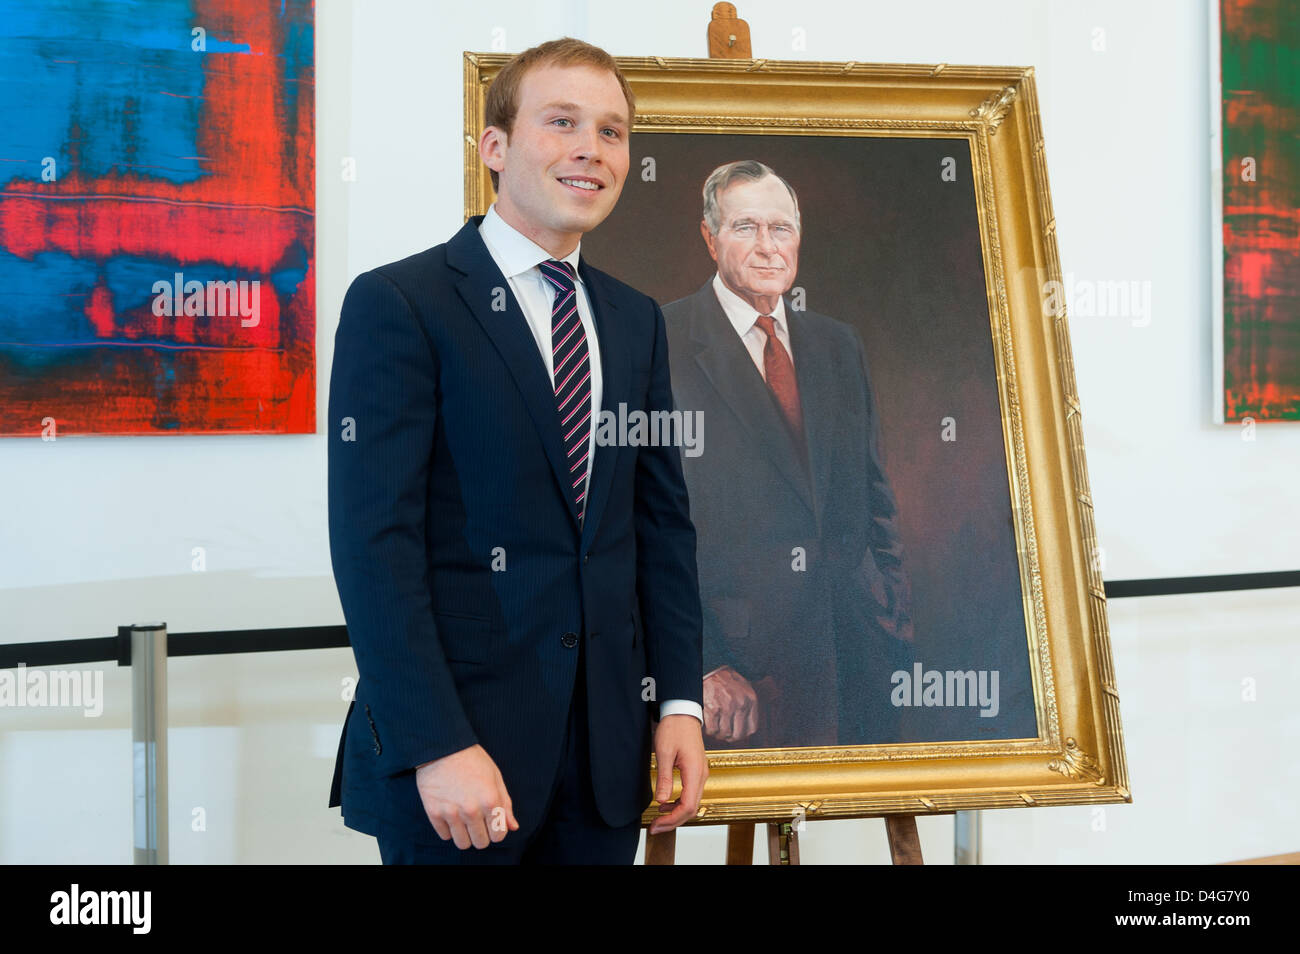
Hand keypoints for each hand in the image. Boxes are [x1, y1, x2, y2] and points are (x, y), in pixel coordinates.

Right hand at [414, 744, 518, 848]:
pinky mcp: (434, 813)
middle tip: (477, 823)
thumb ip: (505, 804)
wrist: (442, 748)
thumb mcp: (495, 777)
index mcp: (490, 801)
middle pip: (481, 843)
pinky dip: (448, 830)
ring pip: (462, 844)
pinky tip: (451, 816)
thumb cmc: (472, 760)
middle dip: (482, 835)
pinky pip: (444, 836)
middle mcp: (471, 810)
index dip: (497, 832)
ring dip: (465, 836)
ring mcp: (451, 813)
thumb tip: (512, 827)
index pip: (499, 836)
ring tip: (464, 822)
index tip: (491, 824)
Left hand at [649, 714, 708, 833]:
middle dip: (673, 821)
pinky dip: (679, 803)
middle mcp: (701, 776)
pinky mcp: (696, 771)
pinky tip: (665, 803)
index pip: (688, 807)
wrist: (683, 712)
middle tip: (655, 827)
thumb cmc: (674, 728)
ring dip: (676, 813)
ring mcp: (701, 774)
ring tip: (658, 817)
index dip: (672, 820)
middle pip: (692, 809)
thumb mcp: (664, 753)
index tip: (656, 824)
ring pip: (692, 803)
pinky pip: (691, 794)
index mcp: (695, 772)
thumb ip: (664, 778)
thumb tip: (661, 801)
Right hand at [702, 665, 758, 742]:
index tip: (737, 733)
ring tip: (716, 727)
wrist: (710, 667)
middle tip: (725, 734)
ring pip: (724, 734)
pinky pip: (712, 730)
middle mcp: (741, 704)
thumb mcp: (744, 687)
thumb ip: (749, 704)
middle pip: (738, 734)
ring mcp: (727, 707)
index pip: (751, 728)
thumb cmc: (726, 678)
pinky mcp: (713, 708)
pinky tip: (709, 724)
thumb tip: (750, 727)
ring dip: (719, 734)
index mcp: (751, 699)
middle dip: (730, 737)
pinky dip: (709, 730)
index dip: (743, 734)